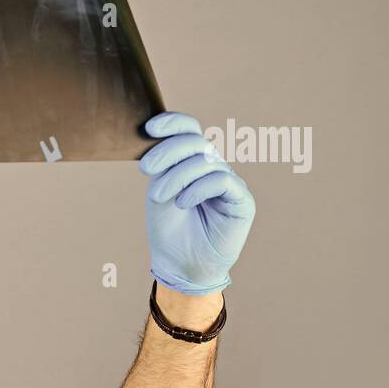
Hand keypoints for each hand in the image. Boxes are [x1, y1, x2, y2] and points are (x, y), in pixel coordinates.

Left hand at [139, 111, 255, 294]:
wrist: (180, 264)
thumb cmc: (168, 229)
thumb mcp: (159, 191)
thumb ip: (163, 165)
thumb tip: (158, 137)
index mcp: (192, 161)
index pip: (189, 130)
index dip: (172, 123)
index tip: (149, 128)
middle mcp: (213, 167)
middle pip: (195, 141)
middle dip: (168, 151)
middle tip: (146, 169)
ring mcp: (229, 182)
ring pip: (205, 161)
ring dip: (177, 176)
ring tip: (160, 197)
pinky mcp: (242, 200)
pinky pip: (221, 181)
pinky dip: (198, 189)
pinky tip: (183, 202)